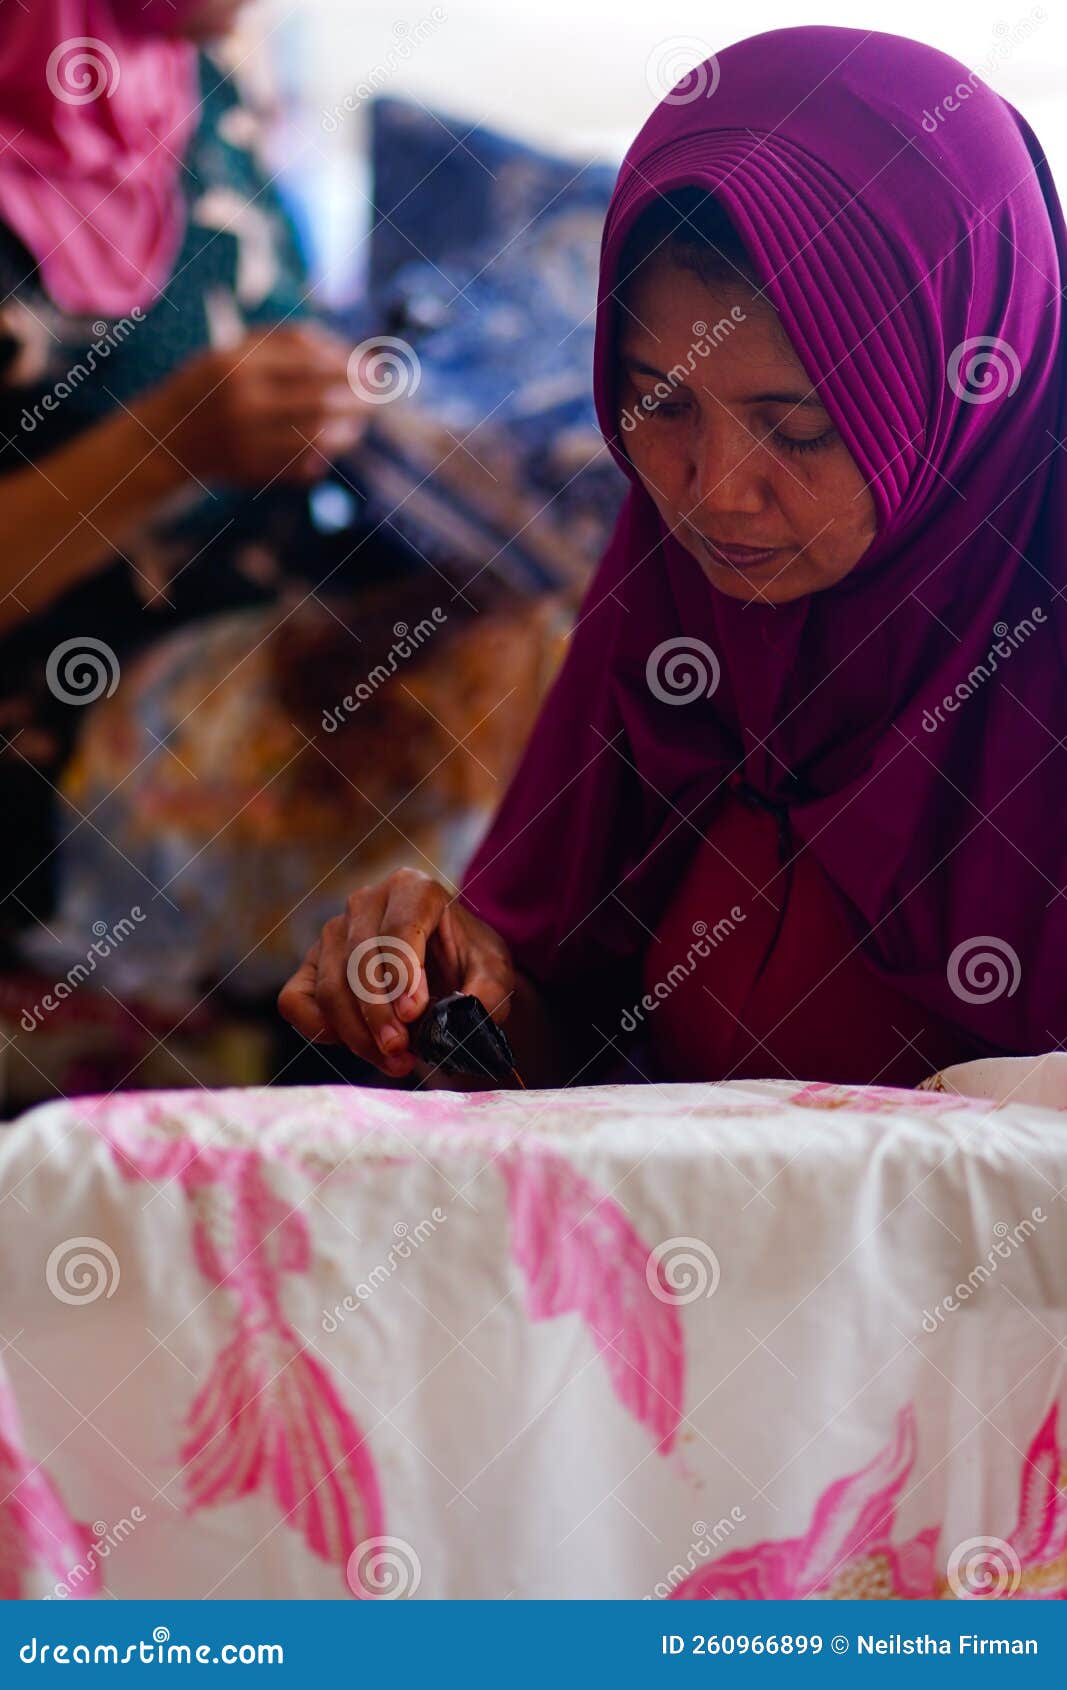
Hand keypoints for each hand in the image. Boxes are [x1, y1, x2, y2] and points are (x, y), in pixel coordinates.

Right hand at [164, 323, 368, 486]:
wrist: (167, 436)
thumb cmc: (214, 383)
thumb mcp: (237, 347)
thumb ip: (289, 341)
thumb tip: (348, 352)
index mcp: (237, 364)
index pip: (310, 362)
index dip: (350, 366)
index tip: (374, 369)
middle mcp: (242, 402)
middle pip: (320, 398)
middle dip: (360, 397)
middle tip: (380, 396)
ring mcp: (246, 440)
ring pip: (318, 435)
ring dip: (351, 428)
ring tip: (362, 421)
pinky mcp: (252, 471)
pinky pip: (305, 463)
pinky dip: (329, 453)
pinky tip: (339, 441)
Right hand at [277, 868, 514, 1078]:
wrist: (450, 972)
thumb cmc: (470, 966)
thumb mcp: (495, 976)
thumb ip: (488, 994)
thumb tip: (463, 1015)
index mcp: (413, 889)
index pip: (398, 929)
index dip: (402, 975)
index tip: (413, 1014)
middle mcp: (367, 901)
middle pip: (360, 962)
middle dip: (379, 1016)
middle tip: (402, 1052)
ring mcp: (334, 931)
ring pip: (331, 987)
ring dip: (358, 1034)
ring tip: (395, 1060)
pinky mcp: (312, 964)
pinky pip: (297, 1000)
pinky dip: (322, 1030)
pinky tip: (360, 1045)